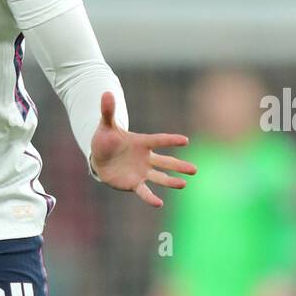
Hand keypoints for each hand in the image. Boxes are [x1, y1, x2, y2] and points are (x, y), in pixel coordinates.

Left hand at [89, 91, 196, 207]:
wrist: (100, 157)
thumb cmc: (105, 139)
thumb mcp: (106, 125)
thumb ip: (108, 111)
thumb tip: (105, 92)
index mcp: (141, 142)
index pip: (158, 140)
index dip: (171, 140)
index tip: (185, 140)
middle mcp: (145, 158)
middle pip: (165, 161)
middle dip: (179, 165)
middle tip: (195, 169)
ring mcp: (141, 171)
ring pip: (159, 177)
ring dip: (171, 181)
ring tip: (184, 184)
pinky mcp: (134, 183)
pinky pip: (144, 191)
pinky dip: (150, 197)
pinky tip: (159, 203)